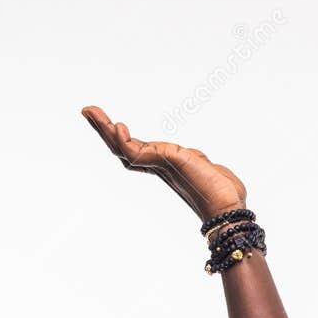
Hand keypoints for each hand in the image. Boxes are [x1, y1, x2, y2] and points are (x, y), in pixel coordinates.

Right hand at [79, 104, 246, 220]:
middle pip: (122, 148)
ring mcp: (160, 165)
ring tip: (90, 112)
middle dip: (103, 129)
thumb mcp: (205, 167)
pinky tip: (118, 128)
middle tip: (87, 111)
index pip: (135, 149)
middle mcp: (159, 166)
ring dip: (105, 130)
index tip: (110, 122)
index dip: (120, 137)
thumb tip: (197, 160)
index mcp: (166, 165)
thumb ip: (196, 161)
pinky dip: (125, 141)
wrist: (230, 207)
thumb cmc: (224, 192)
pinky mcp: (166, 163)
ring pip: (124, 149)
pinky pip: (137, 153)